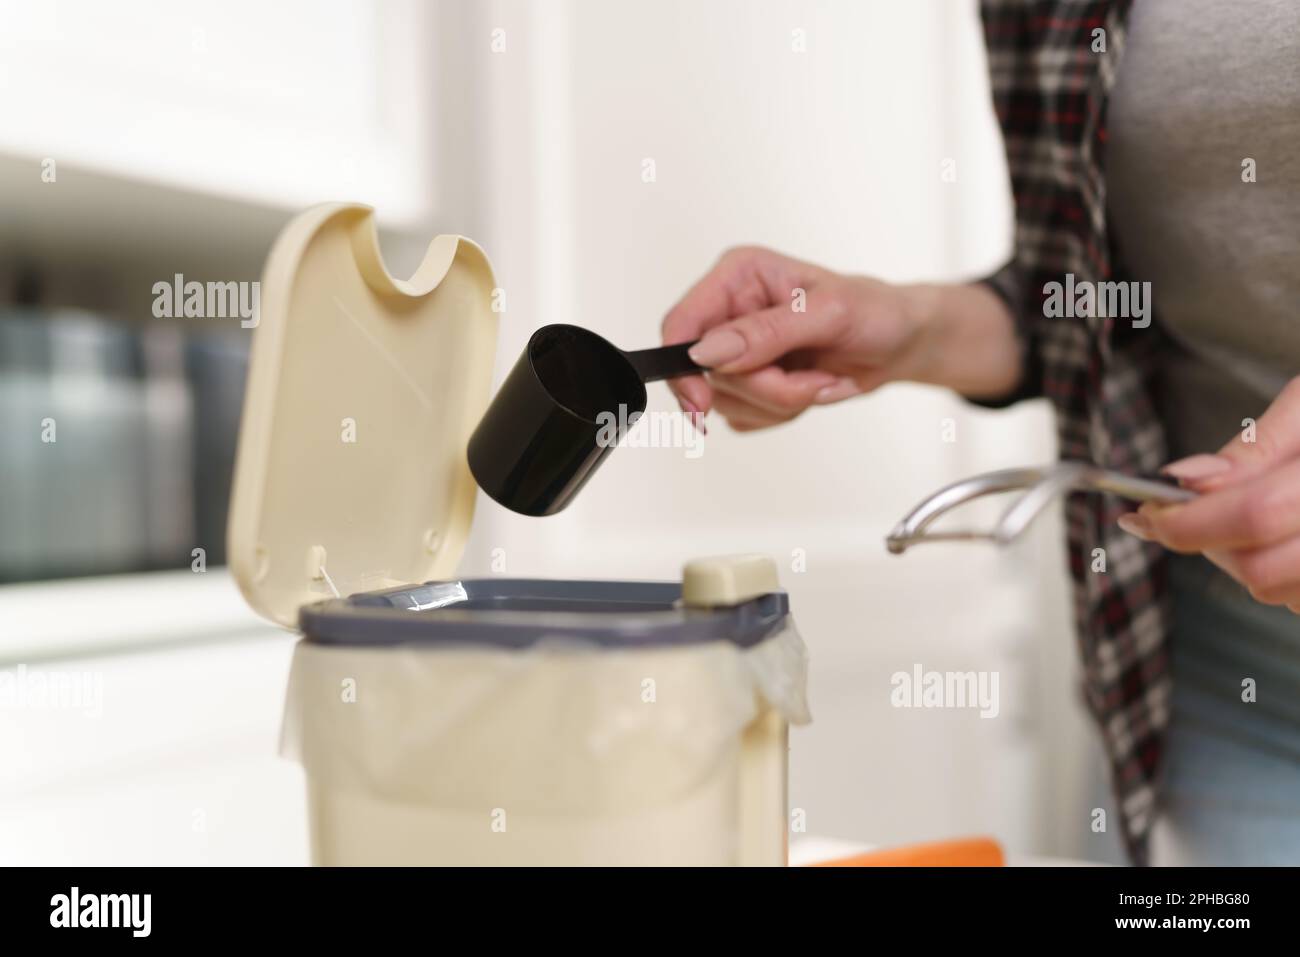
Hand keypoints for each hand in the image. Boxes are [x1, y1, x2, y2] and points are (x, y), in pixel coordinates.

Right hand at [660, 247, 922, 430]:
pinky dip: (780, 413)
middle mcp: (729, 311)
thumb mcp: (828, 313)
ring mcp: (735, 351)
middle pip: (706, 374)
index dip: (683, 366)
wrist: (898, 342)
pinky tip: (808, 387)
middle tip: (811, 378)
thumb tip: (707, 352)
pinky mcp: (746, 384)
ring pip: (726, 401)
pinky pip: (743, 417)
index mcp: (738, 277)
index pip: (681, 323)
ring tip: (817, 377)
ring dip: (779, 401)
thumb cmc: (873, 312)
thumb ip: (765, 332)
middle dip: (764, 387)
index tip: (702, 401)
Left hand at [1118, 377, 1299, 612]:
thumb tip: (1182, 479)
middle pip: (1260, 569)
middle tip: (1182, 513)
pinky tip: (1288, 537)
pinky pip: (1299, 601)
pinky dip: (1279, 575)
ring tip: (1251, 515)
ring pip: (1275, 592)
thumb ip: (1255, 448)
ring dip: (1242, 560)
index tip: (1144, 513)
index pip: (1257, 514)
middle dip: (1207, 544)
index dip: (1190, 520)